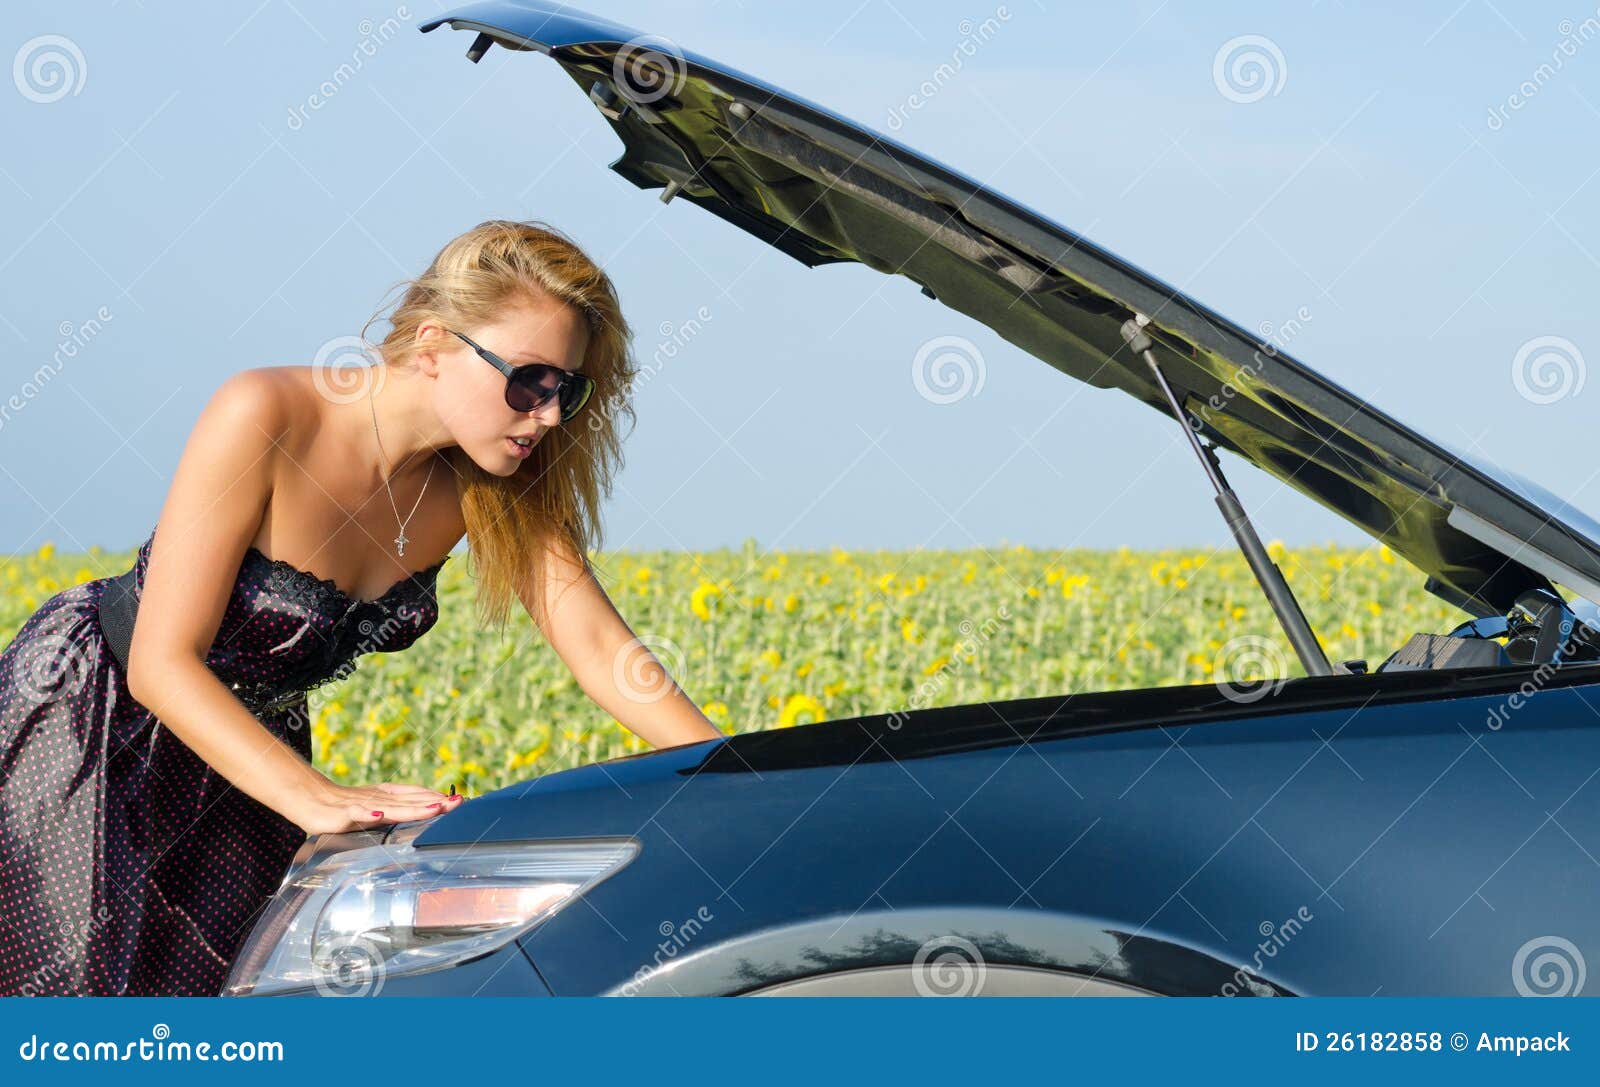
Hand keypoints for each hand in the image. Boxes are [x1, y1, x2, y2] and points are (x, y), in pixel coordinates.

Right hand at [292, 780, 466, 835]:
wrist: (307, 798)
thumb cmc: (341, 805)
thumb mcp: (373, 807)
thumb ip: (396, 810)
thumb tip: (424, 812)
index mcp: (387, 796)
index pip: (416, 796)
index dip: (437, 798)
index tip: (459, 801)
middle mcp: (378, 798)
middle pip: (411, 800)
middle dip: (436, 802)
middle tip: (459, 803)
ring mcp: (361, 805)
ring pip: (391, 806)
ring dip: (414, 807)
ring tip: (435, 808)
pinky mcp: (342, 814)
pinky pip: (356, 813)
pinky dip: (367, 813)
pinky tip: (379, 814)